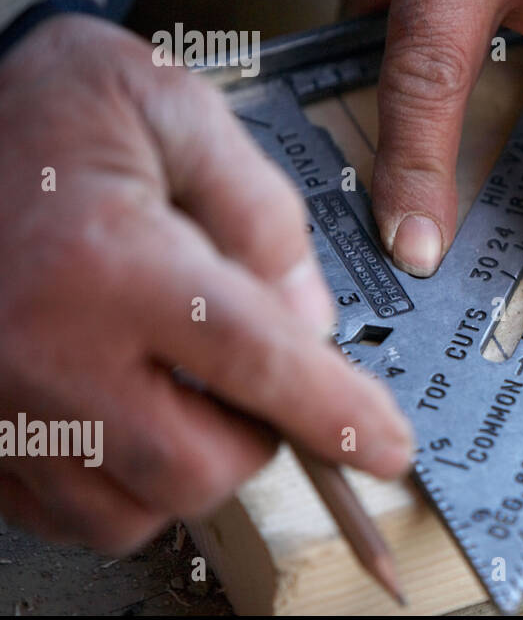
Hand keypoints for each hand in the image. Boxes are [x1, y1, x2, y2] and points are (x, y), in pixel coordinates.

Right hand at [0, 15, 411, 553]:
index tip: (387, 446)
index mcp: (107, 260)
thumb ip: (257, 207)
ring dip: (188, 471)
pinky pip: (62, 513)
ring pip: (129, 513)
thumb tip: (310, 317)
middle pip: (196, 466)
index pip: (256, 360)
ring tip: (191, 397)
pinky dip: (120, 487)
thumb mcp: (166, 106)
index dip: (336, 413)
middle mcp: (43, 349)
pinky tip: (132, 418)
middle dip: (259, 441)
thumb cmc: (37, 111)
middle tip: (263, 387)